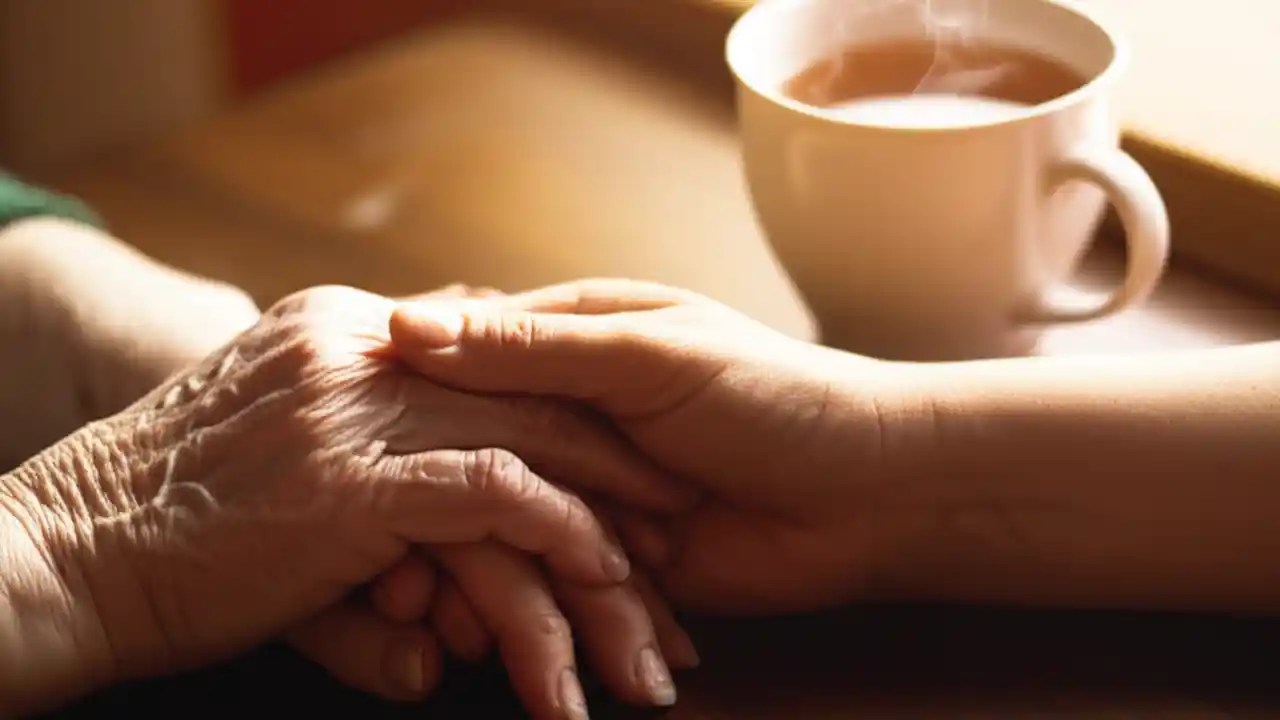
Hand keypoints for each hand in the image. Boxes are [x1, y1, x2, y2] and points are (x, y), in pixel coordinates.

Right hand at [0, 285, 685, 716]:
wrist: (70, 554)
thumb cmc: (173, 520)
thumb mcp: (279, 452)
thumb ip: (368, 452)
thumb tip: (436, 532)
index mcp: (352, 331)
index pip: (496, 366)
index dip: (572, 418)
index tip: (631, 470)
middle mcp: (364, 350)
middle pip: (530, 404)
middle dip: (616, 468)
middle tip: (680, 520)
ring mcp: (355, 409)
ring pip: (525, 449)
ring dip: (603, 516)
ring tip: (661, 570)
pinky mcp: (347, 479)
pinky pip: (486, 493)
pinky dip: (555, 527)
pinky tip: (603, 568)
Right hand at [389, 280, 917, 613]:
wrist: (872, 495)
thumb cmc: (775, 399)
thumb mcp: (648, 359)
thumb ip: (532, 349)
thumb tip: (404, 323)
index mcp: (574, 338)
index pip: (460, 364)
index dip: (403, 407)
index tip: (340, 452)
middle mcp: (570, 411)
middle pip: (469, 453)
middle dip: (428, 510)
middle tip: (376, 569)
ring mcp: (588, 485)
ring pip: (500, 525)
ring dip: (469, 574)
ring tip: (414, 618)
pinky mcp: (614, 554)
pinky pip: (548, 578)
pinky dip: (523, 606)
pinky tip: (481, 640)